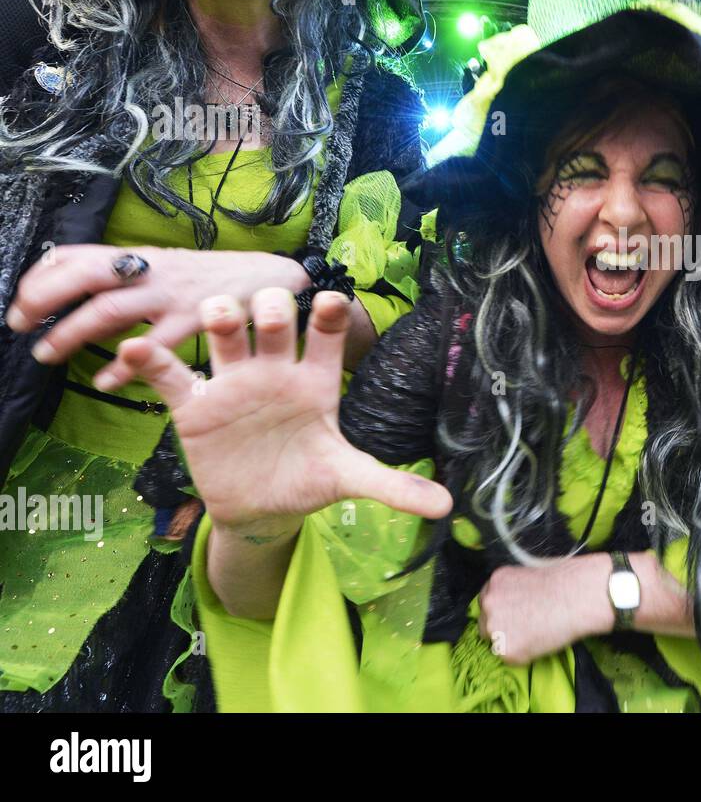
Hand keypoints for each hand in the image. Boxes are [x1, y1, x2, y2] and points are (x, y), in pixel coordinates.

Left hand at [5, 245, 310, 387]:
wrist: (277, 280)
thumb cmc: (218, 281)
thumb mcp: (170, 269)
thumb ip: (131, 285)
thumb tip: (84, 307)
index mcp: (142, 256)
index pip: (76, 254)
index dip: (41, 276)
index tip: (22, 301)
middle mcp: (153, 270)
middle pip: (85, 276)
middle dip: (44, 299)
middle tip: (19, 323)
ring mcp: (174, 295)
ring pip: (109, 311)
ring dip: (71, 334)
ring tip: (47, 353)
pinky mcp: (197, 321)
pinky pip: (154, 346)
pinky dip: (125, 365)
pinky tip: (106, 380)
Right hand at [118, 288, 450, 537]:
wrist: (261, 512)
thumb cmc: (307, 480)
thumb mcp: (348, 480)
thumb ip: (393, 487)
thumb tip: (447, 506)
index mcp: (316, 381)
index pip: (326, 332)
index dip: (328, 313)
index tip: (331, 303)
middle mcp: (275, 372)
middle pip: (274, 318)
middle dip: (273, 308)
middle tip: (270, 318)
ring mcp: (233, 383)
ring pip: (225, 331)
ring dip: (221, 318)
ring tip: (220, 321)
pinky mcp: (194, 405)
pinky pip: (169, 374)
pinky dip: (152, 360)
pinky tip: (138, 349)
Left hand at [478, 555, 613, 665]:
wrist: (577, 597)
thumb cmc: (564, 581)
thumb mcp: (530, 573)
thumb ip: (515, 588)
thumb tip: (517, 601)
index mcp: (495, 581)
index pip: (486, 602)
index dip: (501, 610)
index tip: (513, 615)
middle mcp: (489, 603)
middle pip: (485, 623)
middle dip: (501, 627)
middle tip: (524, 628)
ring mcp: (495, 627)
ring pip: (495, 642)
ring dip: (510, 641)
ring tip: (535, 635)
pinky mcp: (506, 650)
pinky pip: (510, 658)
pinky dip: (523, 655)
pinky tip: (540, 642)